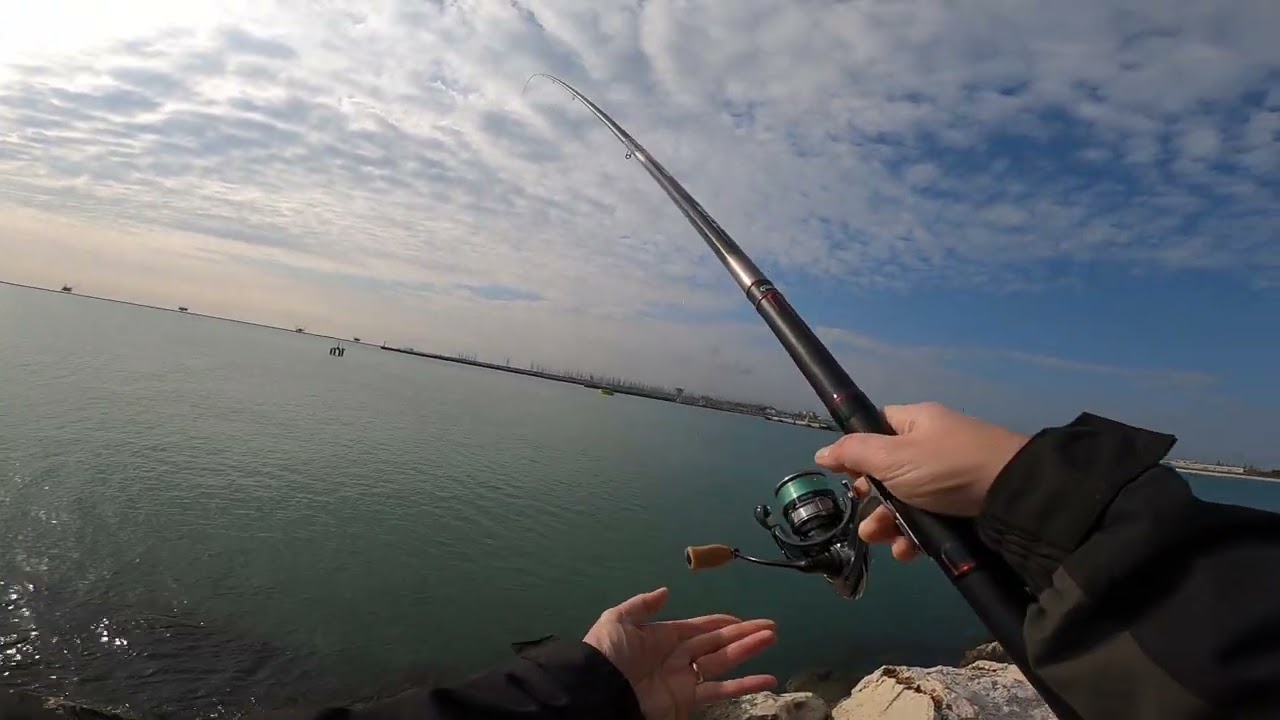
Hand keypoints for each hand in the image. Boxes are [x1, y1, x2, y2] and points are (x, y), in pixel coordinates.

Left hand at [583, 587, 777, 719]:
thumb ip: (643, 605)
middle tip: (771, 627)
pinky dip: (745, 686)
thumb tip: (665, 591)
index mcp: (663, 636)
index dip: (721, 623)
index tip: (742, 620)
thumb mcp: (619, 620)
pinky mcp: (688, 699)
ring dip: (749, 651)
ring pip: (724, 662)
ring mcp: (685, 679)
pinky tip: (768, 679)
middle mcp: (678, 656)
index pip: (699, 628)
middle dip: (743, 634)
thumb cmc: (608, 653)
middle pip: (717, 642)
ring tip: (772, 639)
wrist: (598, 690)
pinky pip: (721, 690)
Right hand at [813, 402, 1028, 561]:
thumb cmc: (947, 467)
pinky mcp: (962, 506)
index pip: (878, 426)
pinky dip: (915, 535)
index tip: (844, 475)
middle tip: (864, 516)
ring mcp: (949, 477)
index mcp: (916, 422)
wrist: (1013, 495)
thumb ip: (854, 453)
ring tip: (883, 540)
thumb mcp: (893, 457)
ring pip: (907, 499)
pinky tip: (908, 550)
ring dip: (889, 522)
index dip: (856, 450)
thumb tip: (823, 452)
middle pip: (889, 470)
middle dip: (871, 499)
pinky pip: (929, 518)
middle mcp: (932, 446)